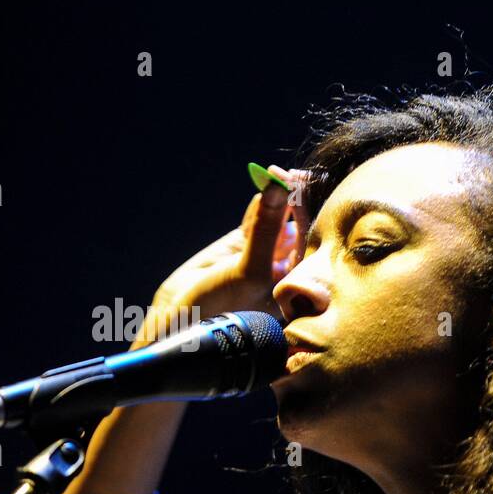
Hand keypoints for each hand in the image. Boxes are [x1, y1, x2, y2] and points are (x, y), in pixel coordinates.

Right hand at [145, 165, 310, 337]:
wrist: (180, 319)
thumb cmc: (223, 308)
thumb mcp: (250, 271)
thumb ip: (266, 229)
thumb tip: (277, 187)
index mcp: (298, 284)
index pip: (311, 240)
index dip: (307, 211)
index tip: (300, 185)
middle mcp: (285, 269)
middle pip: (298, 226)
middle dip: (295, 199)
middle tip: (289, 174)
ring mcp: (263, 255)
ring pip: (277, 220)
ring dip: (278, 198)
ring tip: (275, 176)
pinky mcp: (240, 247)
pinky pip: (256, 221)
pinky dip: (260, 205)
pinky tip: (263, 190)